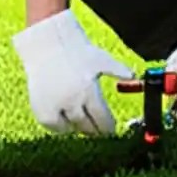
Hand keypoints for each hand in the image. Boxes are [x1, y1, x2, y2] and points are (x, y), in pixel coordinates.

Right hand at [12, 9, 135, 136]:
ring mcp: (56, 106)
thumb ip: (118, 69)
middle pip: (87, 126)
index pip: (102, 119)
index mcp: (89, 91)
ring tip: (84, 125)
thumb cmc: (76, 51)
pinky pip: (54, 126)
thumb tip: (134, 76)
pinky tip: (67, 122)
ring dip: (79, 128)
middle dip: (95, 130)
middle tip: (98, 131)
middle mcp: (72, 101)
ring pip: (72, 128)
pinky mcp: (42, 109)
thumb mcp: (100, 58)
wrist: (47, 45)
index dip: (108, 127)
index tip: (110, 130)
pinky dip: (61, 127)